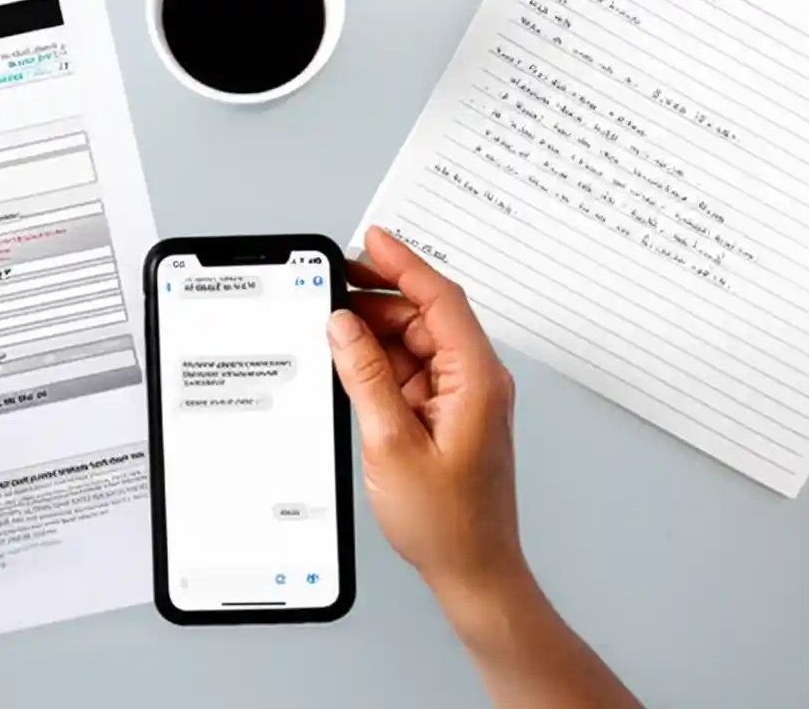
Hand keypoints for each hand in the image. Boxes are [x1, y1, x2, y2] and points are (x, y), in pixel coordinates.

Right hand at [328, 226, 523, 600]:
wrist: (472, 569)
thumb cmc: (446, 520)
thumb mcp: (390, 442)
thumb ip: (365, 376)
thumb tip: (344, 326)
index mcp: (476, 379)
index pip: (441, 299)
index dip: (404, 264)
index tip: (372, 239)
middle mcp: (475, 382)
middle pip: (427, 317)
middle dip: (382, 295)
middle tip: (335, 281)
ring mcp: (462, 399)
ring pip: (416, 344)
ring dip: (377, 332)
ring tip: (333, 322)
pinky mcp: (447, 417)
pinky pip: (411, 373)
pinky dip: (380, 363)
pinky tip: (350, 363)